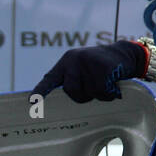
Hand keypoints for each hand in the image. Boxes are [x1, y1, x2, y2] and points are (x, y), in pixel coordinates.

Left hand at [32, 41, 149, 102]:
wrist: (124, 54)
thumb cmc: (100, 68)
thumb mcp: (81, 70)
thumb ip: (70, 81)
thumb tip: (63, 100)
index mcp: (65, 63)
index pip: (49, 79)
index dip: (40, 91)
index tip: (31, 102)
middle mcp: (73, 60)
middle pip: (71, 92)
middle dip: (84, 95)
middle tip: (95, 85)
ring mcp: (87, 62)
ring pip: (89, 93)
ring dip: (99, 94)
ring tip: (105, 81)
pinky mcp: (102, 67)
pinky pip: (102, 91)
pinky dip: (109, 93)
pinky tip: (113, 82)